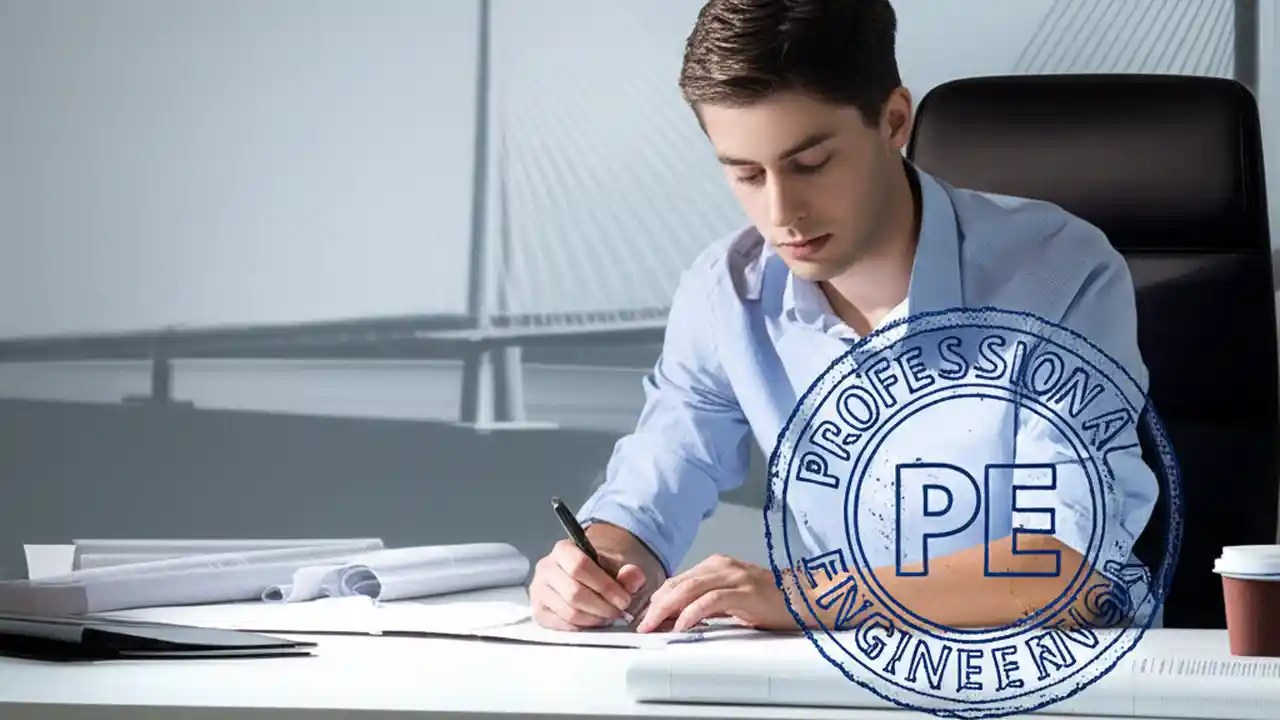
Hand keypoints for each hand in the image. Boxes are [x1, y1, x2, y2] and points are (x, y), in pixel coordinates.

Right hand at [529, 538, 647, 630]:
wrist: (581, 574)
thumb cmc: (598, 569)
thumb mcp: (616, 565)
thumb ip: (628, 573)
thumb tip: (633, 579)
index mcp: (563, 549)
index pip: (580, 566)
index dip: (605, 586)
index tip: (624, 599)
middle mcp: (545, 568)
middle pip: (574, 593)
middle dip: (602, 606)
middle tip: (618, 612)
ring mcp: (538, 591)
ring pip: (569, 612)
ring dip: (594, 619)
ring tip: (608, 616)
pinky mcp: (539, 611)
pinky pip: (562, 626)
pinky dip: (583, 627)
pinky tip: (594, 621)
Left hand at [634, 553, 802, 632]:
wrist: (802, 599)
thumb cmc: (767, 602)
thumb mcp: (730, 599)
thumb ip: (705, 603)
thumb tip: (676, 618)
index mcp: (716, 565)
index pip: (678, 580)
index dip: (658, 599)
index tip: (644, 618)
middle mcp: (721, 565)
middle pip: (678, 583)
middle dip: (655, 605)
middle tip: (641, 625)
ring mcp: (733, 576)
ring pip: (689, 589)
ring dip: (666, 610)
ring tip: (653, 626)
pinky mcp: (743, 591)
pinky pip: (710, 601)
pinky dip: (692, 613)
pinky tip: (681, 625)